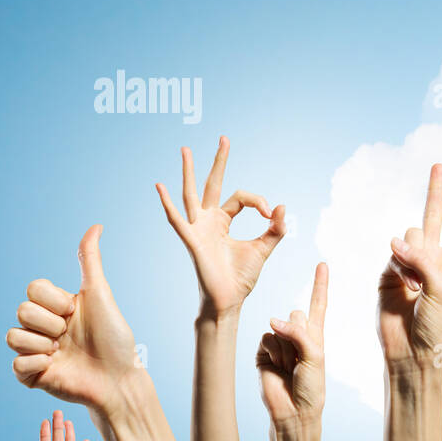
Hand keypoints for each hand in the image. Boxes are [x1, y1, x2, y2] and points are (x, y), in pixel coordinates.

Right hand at [7, 226, 142, 415]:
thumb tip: (97, 225)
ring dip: (43, 343)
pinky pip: (15, 363)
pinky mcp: (31, 375)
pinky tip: (56, 366)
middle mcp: (44, 326)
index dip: (54, 300)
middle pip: (21, 310)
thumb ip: (90, 261)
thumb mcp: (101, 294)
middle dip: (51, 322)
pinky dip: (37, 364)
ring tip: (63, 352)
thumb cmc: (115, 338)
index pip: (33, 288)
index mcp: (58, 306)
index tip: (76, 311)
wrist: (119, 377)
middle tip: (71, 334)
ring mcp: (36, 350)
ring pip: (13, 336)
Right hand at [156, 137, 285, 315]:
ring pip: (192, 195)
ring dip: (189, 172)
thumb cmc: (241, 278)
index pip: (241, 198)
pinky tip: (160, 187)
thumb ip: (275, 229)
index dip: (258, 201)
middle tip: (224, 138)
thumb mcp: (263, 249)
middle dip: (218, 162)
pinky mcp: (192, 241)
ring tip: (185, 149)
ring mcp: (198, 229)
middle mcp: (209, 221)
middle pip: (213, 185)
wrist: (230, 301)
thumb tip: (282, 206)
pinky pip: (177, 220)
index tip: (271, 214)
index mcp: (224, 222)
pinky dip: (168, 204)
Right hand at [257, 263, 327, 425]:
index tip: (323, 264)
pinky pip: (266, 338)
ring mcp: (279, 343)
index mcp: (315, 334)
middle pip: (295, 314)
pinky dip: (272, 353)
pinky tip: (277, 367)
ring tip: (290, 367)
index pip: (318, 304)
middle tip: (300, 360)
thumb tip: (271, 320)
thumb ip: (297, 333)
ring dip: (285, 349)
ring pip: (278, 328)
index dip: (320, 284)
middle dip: (297, 335)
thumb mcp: (315, 356)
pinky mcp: (263, 351)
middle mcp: (297, 335)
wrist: (294, 410)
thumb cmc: (311, 386)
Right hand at [378, 164, 441, 368]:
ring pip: (408, 237)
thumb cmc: (436, 327)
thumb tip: (394, 240)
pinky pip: (392, 256)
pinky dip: (399, 267)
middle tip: (440, 165)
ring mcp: (408, 266)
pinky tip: (406, 287)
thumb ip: (421, 262)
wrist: (412, 352)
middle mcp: (431, 261)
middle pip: (434, 218)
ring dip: (412, 255)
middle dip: (436, 192)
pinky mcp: (387, 275)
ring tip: (417, 285)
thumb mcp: (441, 291)